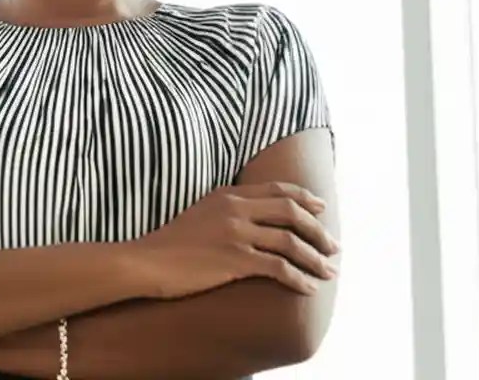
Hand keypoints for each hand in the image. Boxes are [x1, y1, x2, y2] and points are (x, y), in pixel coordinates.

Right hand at [133, 182, 340, 297]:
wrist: (145, 262)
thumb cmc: (169, 245)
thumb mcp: (198, 214)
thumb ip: (225, 210)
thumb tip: (252, 218)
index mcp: (227, 195)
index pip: (277, 190)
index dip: (304, 199)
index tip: (321, 209)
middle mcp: (235, 210)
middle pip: (291, 213)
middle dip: (318, 230)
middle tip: (333, 245)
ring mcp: (236, 234)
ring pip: (290, 242)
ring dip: (315, 258)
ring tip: (328, 270)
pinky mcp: (235, 260)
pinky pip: (278, 268)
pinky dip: (298, 278)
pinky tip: (308, 288)